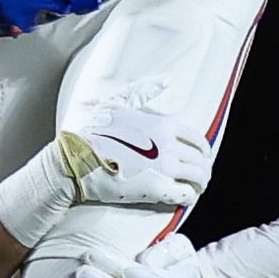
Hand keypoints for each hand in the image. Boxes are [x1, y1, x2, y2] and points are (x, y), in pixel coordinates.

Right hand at [54, 107, 213, 211]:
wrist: (75, 158)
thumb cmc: (93, 131)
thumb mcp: (118, 102)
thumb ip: (144, 91)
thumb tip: (167, 79)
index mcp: (162, 125)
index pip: (197, 139)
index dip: (203, 150)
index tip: (202, 157)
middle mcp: (168, 145)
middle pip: (201, 160)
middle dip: (203, 169)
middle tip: (199, 177)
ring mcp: (164, 168)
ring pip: (198, 177)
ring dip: (199, 184)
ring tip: (195, 189)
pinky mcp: (156, 189)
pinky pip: (185, 194)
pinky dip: (189, 197)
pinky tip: (185, 198)